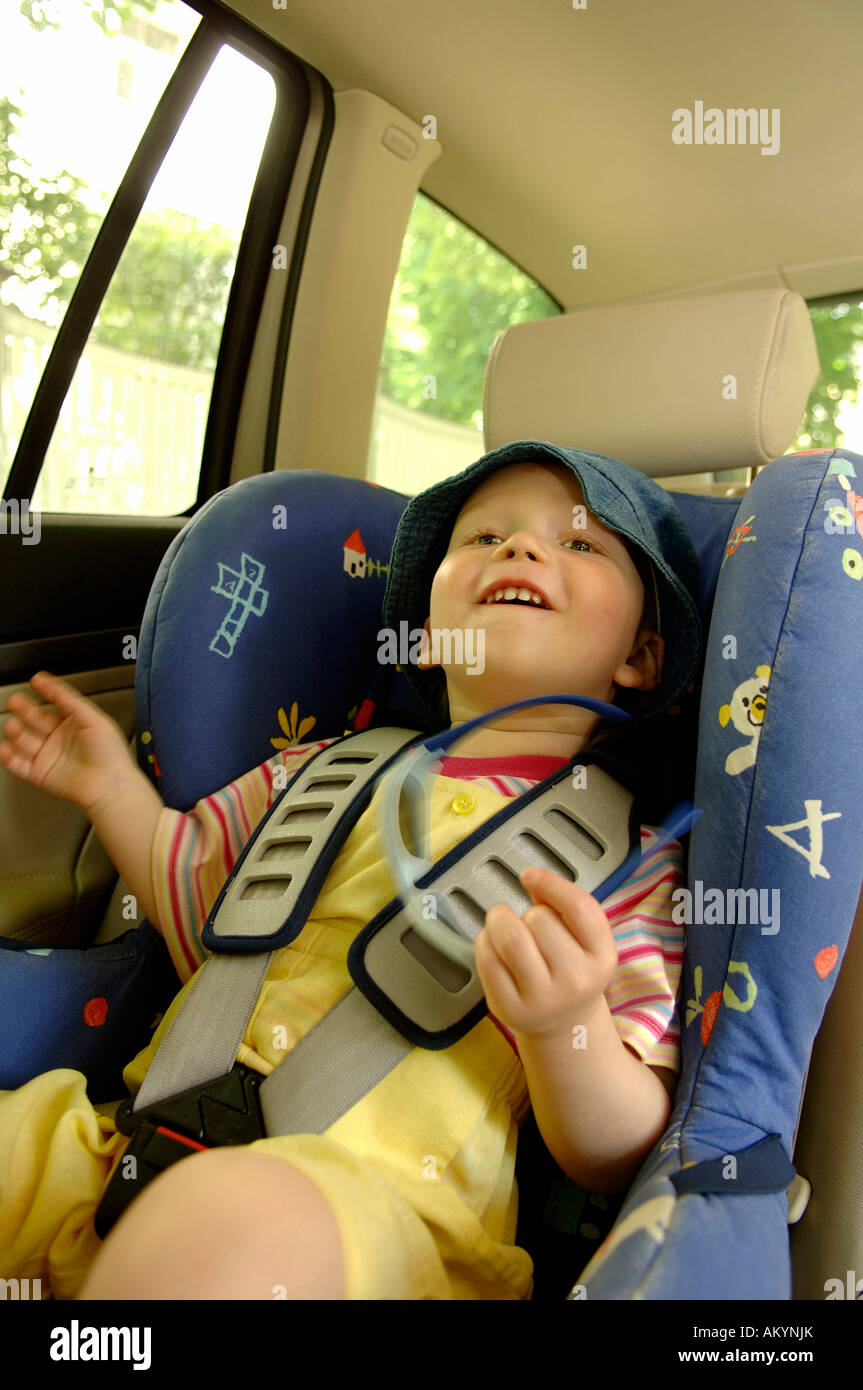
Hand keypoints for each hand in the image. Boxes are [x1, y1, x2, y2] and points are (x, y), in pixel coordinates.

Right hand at [0, 670, 136, 816]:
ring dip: (16, 732)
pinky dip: (8, 758)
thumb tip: (55, 686)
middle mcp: (59, 739)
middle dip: (24, 709)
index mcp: (75, 724)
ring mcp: (48, 756)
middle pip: (35, 720)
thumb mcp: (94, 720)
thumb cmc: (110, 755)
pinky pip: (18, 765)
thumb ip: (72, 702)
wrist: (109, 785)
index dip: (46, 691)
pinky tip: (4, 749)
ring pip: (24, 741)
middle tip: (16, 701)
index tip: (37, 680)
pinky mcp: (40, 774)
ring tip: (13, 726)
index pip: (56, 703)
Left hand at [474, 866, 617, 1039]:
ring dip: (499, 919)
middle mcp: (577, 981)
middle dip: (527, 912)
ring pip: (512, 937)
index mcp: (602, 957)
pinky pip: (488, 959)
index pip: (580, 908)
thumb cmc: (570, 969)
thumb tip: (532, 878)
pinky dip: (484, 941)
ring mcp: (543, 999)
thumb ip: (563, 906)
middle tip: (527, 925)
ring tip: (501, 923)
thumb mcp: (584, 941)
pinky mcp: (510, 1009)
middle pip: (540, 919)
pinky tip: (492, 944)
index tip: (529, 875)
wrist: (566, 1025)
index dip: (551, 883)